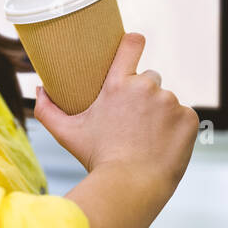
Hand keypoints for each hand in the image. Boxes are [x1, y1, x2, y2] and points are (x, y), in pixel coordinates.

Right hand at [33, 32, 198, 198]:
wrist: (130, 185)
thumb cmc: (97, 159)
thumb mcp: (67, 134)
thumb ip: (47, 110)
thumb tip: (38, 90)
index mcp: (118, 84)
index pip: (132, 44)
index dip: (133, 42)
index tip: (134, 45)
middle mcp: (147, 87)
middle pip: (149, 79)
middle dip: (143, 94)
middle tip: (133, 120)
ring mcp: (171, 102)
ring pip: (166, 100)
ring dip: (159, 113)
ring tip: (146, 137)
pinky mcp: (189, 118)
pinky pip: (183, 116)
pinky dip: (176, 128)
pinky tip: (163, 144)